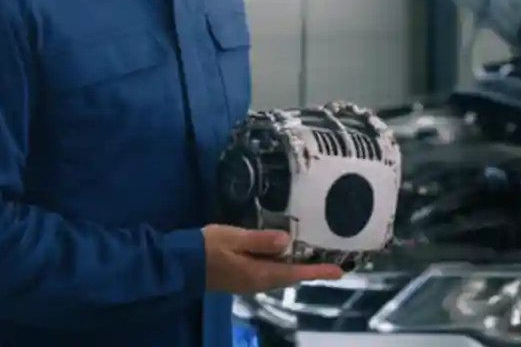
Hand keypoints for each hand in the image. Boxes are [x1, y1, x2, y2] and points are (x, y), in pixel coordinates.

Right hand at [201, 224, 344, 293]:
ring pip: (280, 274)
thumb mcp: (234, 238)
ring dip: (296, 266)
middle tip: (329, 261)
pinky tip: (282, 252)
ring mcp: (249, 281)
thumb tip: (288, 240)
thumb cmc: (207, 248)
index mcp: (259, 274)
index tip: (339, 271)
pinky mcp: (242, 277)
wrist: (181, 264)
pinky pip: (269, 272)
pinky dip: (281, 264)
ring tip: (311, 255)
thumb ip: (260, 240)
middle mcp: (258, 282)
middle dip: (310, 269)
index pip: (295, 272)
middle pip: (291, 276)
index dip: (318, 271)